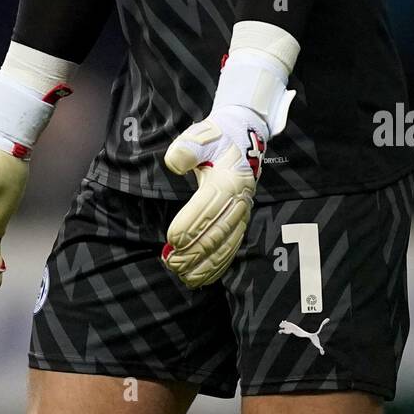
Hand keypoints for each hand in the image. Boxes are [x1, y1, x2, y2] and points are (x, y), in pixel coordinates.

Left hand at [161, 70, 294, 286]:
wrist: (242, 139)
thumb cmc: (216, 139)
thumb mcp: (201, 135)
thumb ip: (187, 148)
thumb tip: (174, 162)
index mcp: (228, 179)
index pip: (208, 207)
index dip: (191, 225)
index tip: (172, 240)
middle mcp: (239, 200)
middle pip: (217, 231)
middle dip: (195, 251)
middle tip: (172, 262)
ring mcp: (242, 213)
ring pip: (225, 245)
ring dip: (204, 264)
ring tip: (183, 275)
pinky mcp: (241, 222)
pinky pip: (231, 248)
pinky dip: (217, 266)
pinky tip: (201, 278)